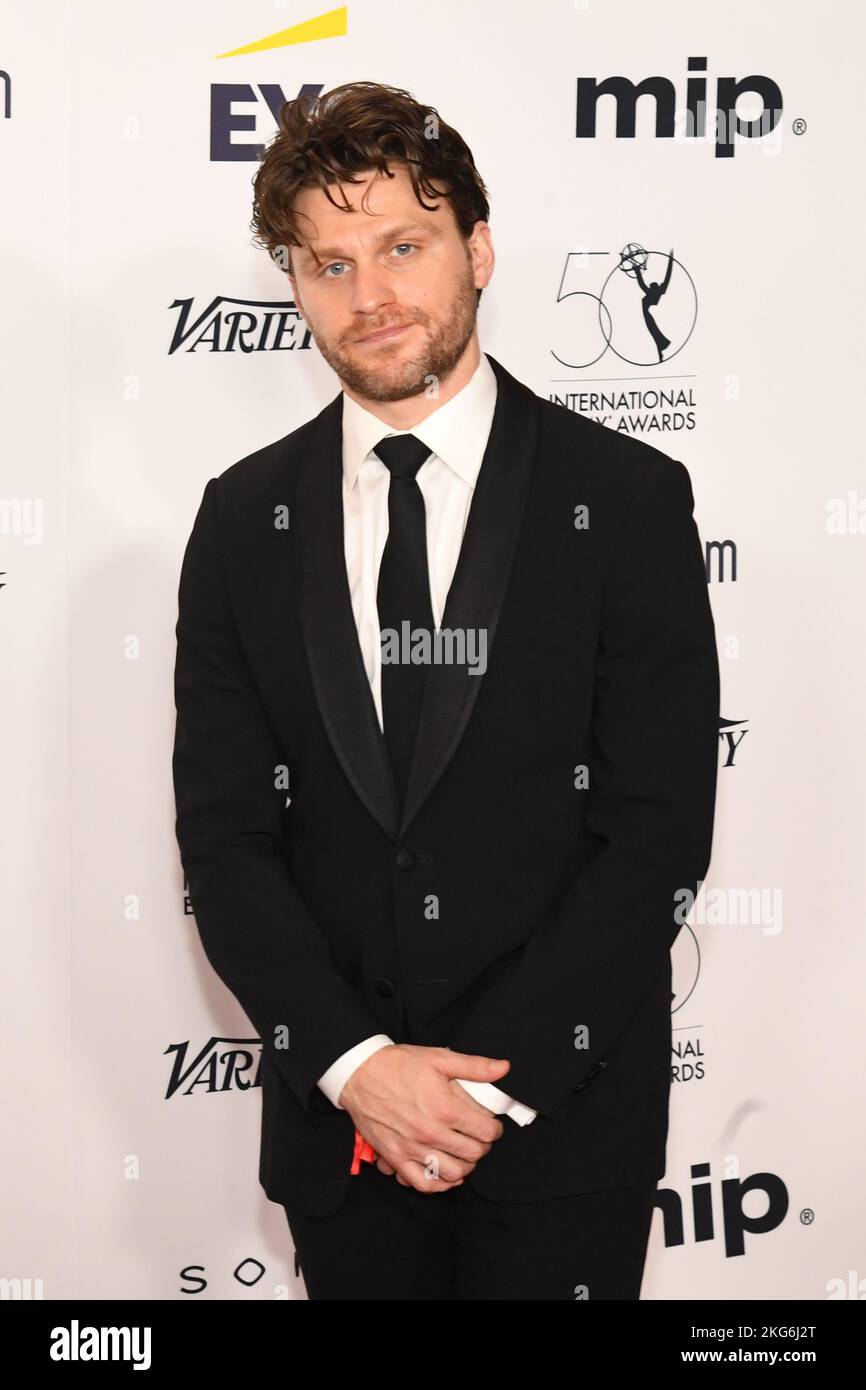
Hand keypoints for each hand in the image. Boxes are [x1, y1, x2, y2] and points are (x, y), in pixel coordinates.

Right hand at [339, 1043, 509, 1193]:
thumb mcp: (439, 1058)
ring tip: (464, 1154)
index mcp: (445, 1108)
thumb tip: (503, 1068)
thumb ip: (475, 1066)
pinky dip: (439, 1184)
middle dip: (483, 1146)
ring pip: (453, 1173)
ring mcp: (412, 1149)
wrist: (360, 1074)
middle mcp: (430, 1133)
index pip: (486, 1131)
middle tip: (479, 1137)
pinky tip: (445, 1173)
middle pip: (473, 1154)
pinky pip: (423, 1184)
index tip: (491, 1125)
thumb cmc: (398, 1065)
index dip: (494, 1129)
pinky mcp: (396, 1158)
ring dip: (465, 1166)